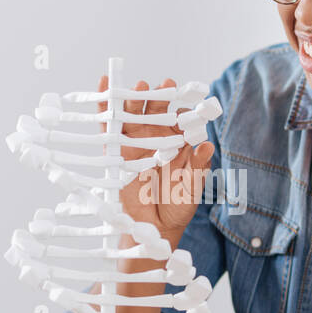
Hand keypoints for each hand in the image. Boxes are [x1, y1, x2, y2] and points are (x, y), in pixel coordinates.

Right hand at [96, 74, 214, 245]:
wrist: (154, 228)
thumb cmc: (178, 206)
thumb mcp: (193, 187)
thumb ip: (199, 166)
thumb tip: (207, 145)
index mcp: (177, 143)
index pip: (181, 119)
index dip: (185, 108)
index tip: (189, 99)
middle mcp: (156, 139)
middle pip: (157, 111)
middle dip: (161, 97)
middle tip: (165, 84)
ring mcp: (135, 144)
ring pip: (133, 115)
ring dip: (135, 99)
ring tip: (139, 86)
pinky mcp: (116, 152)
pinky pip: (109, 126)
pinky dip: (105, 108)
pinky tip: (104, 86)